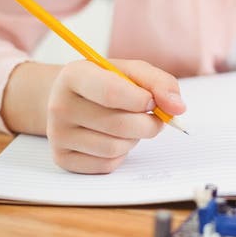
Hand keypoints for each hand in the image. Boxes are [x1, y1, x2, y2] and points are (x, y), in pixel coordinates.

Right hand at [46, 58, 185, 173]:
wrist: (69, 98)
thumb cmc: (105, 82)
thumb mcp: (130, 71)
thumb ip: (159, 82)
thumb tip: (178, 107)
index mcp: (74, 75)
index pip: (112, 92)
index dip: (142, 99)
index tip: (153, 100)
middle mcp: (59, 105)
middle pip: (119, 124)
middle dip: (148, 124)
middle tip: (154, 118)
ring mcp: (57, 134)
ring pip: (115, 147)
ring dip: (134, 139)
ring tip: (129, 125)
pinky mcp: (62, 158)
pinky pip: (106, 164)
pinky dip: (121, 154)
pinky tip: (113, 138)